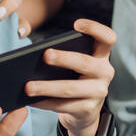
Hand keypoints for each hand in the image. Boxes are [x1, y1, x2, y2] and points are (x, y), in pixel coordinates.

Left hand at [24, 18, 115, 135]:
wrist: (84, 111)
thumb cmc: (74, 78)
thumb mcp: (74, 64)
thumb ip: (63, 53)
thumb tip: (33, 51)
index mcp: (102, 56)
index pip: (108, 38)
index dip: (95, 29)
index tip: (76, 24)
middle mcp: (104, 72)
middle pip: (86, 63)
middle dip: (64, 59)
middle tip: (45, 55)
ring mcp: (98, 92)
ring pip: (71, 89)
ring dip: (47, 87)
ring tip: (28, 86)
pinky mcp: (88, 109)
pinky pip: (63, 106)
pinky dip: (45, 103)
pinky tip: (31, 101)